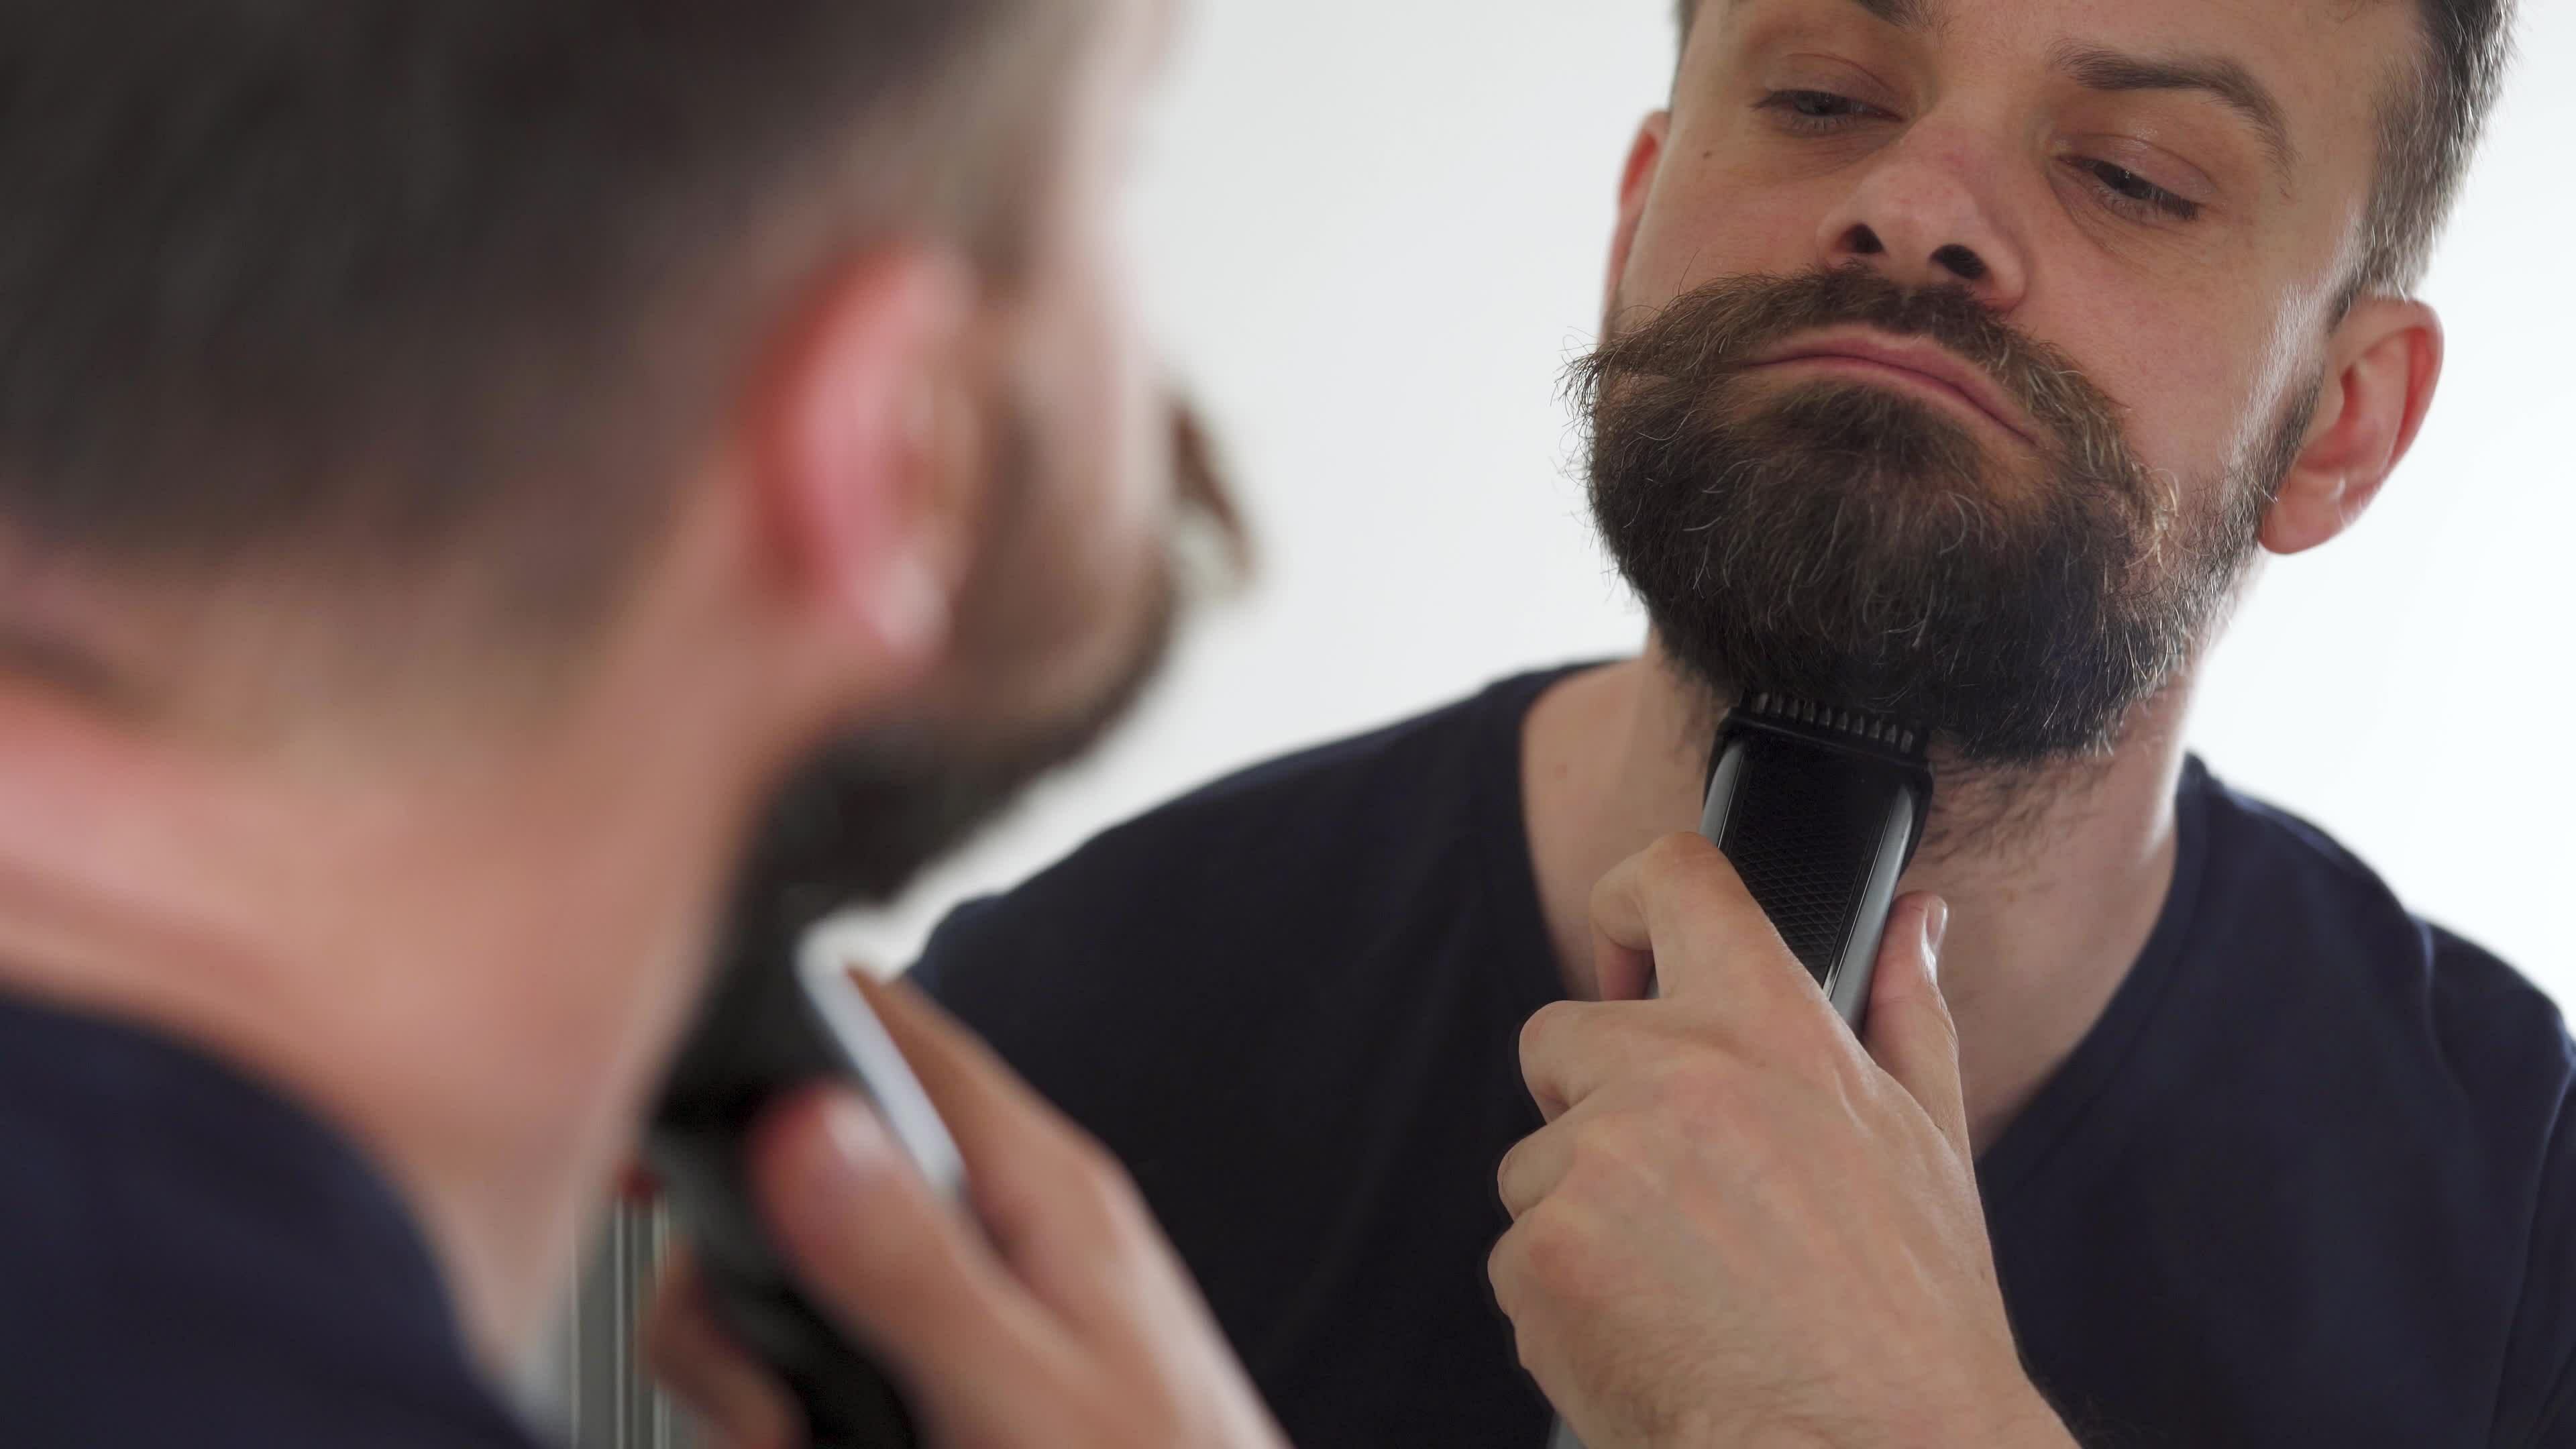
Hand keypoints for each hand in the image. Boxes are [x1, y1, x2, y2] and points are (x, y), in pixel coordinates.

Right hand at [643, 973, 1288, 1448]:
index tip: (662, 1133)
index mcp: (1031, 1178)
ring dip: (749, 1364)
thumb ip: (915, 1263)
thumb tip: (805, 1123)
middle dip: (735, 1266)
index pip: (877, 1021)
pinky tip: (806, 1445)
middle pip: (799, 1159)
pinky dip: (783, 1405)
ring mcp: (962, 1291)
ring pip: (789, 1267)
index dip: (755, 1041)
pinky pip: (817, 1346)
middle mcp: (993, 1213)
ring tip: (788, 1443)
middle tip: (750, 1384)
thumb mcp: (1021, 1391)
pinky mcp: (940, 1361)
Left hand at [1490, 834, 2070, 1448]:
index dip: (1628, 903)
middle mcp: (1673, 1076)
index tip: (1625, 956)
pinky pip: (1519, 1251)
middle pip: (1559, 1036)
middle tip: (1679, 1192)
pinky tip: (1652, 1330)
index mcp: (1771, 1030)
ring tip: (1687, 1284)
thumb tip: (1916, 920)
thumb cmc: (1909, 1316)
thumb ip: (1905, 1007)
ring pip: (1534, 1160)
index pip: (1675, 881)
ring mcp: (1596, 1163)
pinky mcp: (1542, 1253)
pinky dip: (1565, 1297)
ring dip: (1583, 1214)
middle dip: (1594, 1102)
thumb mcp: (1926, 1139)